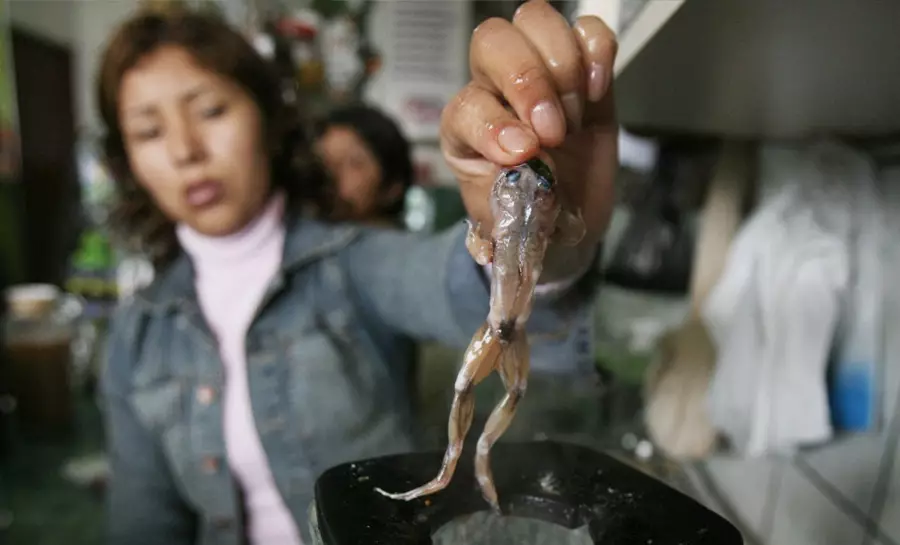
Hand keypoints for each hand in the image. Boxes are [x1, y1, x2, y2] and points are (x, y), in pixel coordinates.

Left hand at [442, 0, 617, 255]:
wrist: (565, 228)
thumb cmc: (529, 220)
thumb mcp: (510, 220)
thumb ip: (513, 189)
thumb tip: (532, 154)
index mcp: (463, 127)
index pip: (466, 102)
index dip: (493, 123)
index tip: (522, 154)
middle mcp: (493, 90)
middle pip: (493, 40)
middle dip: (528, 80)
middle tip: (554, 131)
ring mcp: (540, 75)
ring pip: (535, 21)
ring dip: (563, 68)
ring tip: (573, 120)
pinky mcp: (583, 72)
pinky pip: (587, 29)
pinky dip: (597, 52)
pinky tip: (596, 93)